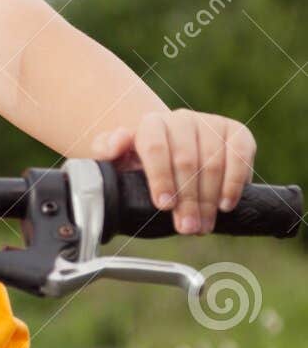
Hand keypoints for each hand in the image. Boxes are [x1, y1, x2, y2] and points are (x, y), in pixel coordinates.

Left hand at [90, 109, 255, 233]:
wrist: (171, 150)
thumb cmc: (142, 162)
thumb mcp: (118, 160)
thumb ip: (106, 150)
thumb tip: (113, 145)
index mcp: (151, 124)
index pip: (155, 147)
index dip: (160, 177)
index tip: (164, 206)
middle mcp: (181, 119)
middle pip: (187, 160)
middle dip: (187, 200)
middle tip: (187, 228)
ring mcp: (210, 124)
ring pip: (214, 162)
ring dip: (209, 200)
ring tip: (203, 226)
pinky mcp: (236, 133)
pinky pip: (240, 155)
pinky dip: (235, 182)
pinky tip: (226, 205)